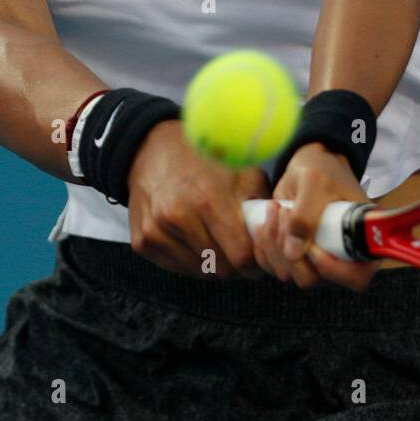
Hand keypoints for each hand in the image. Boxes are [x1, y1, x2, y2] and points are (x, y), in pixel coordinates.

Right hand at [126, 119, 268, 277]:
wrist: (152, 148)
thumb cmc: (204, 158)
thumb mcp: (241, 170)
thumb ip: (260, 204)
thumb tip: (277, 235)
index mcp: (208, 199)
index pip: (241, 255)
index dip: (254, 262)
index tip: (257, 259)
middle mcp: (179, 217)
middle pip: (220, 268)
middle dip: (234, 264)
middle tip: (238, 250)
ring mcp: (157, 231)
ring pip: (199, 271)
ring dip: (212, 262)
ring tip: (216, 240)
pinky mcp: (142, 241)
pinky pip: (177, 268)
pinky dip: (190, 261)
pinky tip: (194, 240)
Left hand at [250, 143, 379, 291]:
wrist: (308, 168)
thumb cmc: (323, 171)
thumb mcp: (315, 182)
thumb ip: (305, 215)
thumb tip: (293, 252)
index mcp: (362, 240)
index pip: (356, 276)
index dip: (332, 269)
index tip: (313, 246)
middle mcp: (341, 258)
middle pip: (314, 279)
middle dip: (291, 250)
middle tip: (284, 214)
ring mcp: (318, 262)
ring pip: (290, 275)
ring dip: (274, 244)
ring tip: (275, 210)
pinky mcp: (296, 259)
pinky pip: (274, 268)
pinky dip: (264, 248)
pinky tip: (265, 223)